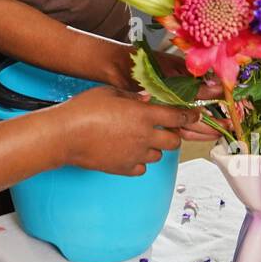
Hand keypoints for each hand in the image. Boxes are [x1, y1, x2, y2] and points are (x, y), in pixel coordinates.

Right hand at [56, 86, 189, 175]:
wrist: (66, 135)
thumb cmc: (84, 109)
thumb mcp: (111, 92)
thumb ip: (133, 97)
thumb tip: (145, 99)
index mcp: (144, 114)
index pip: (178, 116)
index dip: (190, 116)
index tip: (195, 115)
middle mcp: (145, 137)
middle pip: (174, 141)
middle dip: (172, 134)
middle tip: (162, 128)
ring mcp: (136, 155)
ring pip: (158, 155)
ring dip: (154, 147)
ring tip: (138, 139)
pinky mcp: (124, 168)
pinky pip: (141, 167)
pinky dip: (139, 161)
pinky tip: (127, 152)